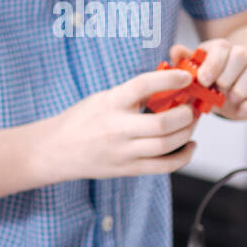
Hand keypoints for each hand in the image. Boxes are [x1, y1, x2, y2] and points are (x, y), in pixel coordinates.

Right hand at [39, 67, 199, 181]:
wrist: (54, 151)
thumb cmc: (79, 121)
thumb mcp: (102, 99)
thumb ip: (132, 94)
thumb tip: (169, 85)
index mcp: (109, 104)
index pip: (142, 86)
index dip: (169, 79)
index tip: (187, 76)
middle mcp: (116, 129)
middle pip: (163, 124)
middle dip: (186, 114)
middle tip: (192, 107)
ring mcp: (122, 152)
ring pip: (168, 145)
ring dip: (188, 132)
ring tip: (190, 123)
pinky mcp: (127, 169)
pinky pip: (164, 166)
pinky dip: (184, 156)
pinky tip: (189, 145)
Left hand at [170, 41, 246, 120]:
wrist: (226, 92)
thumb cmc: (206, 80)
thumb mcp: (193, 70)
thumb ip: (184, 61)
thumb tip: (175, 50)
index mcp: (220, 50)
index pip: (221, 47)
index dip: (213, 64)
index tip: (203, 80)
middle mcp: (240, 56)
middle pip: (241, 54)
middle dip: (227, 74)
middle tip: (217, 88)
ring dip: (241, 87)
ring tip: (229, 99)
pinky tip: (239, 110)